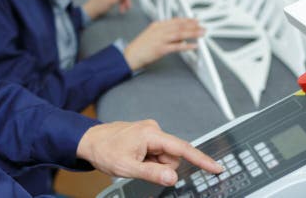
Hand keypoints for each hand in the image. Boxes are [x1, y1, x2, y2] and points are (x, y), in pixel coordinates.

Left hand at [76, 120, 221, 186]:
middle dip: (161, 166)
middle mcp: (153, 129)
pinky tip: (134, 157)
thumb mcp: (127, 168)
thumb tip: (173, 177)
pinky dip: (149, 160)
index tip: (216, 167)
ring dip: (153, 164)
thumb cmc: (104, 150)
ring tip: (134, 160)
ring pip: (164, 157)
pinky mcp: (146, 136)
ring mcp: (149, 132)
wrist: (89, 140)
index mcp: (150, 134)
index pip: (182, 148)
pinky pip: (157, 153)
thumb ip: (152, 173)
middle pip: (172, 156)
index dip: (201, 159)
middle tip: (139, 166)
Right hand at [123, 17, 203, 70]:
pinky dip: (186, 46)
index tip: (195, 20)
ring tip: (201, 34)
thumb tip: (180, 38)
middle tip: (202, 27)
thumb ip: (166, 35)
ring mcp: (159, 39)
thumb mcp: (152, 36)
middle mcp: (159, 30)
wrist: (130, 55)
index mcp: (157, 26)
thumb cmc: (140, 47)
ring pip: (179, 34)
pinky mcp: (160, 49)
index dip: (187, 20)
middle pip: (179, 26)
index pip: (175, 21)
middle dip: (192, 26)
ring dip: (192, 33)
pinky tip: (193, 46)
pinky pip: (176, 47)